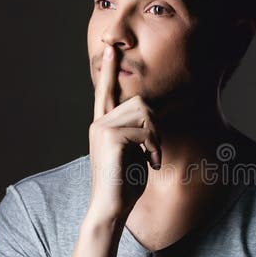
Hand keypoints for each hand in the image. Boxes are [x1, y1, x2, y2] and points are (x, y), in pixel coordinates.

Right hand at [88, 43, 161, 220]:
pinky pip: (144, 130)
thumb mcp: (132, 153)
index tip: (110, 47)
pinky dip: (154, 148)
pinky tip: (149, 164)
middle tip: (154, 151)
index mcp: (102, 125)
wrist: (110, 208)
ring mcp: (102, 128)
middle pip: (140, 102)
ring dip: (156, 137)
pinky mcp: (111, 137)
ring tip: (152, 158)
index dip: (108, 69)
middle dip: (156, 125)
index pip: (106, 92)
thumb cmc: (124, 185)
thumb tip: (148, 118)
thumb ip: (135, 132)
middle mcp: (99, 123)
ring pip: (145, 114)